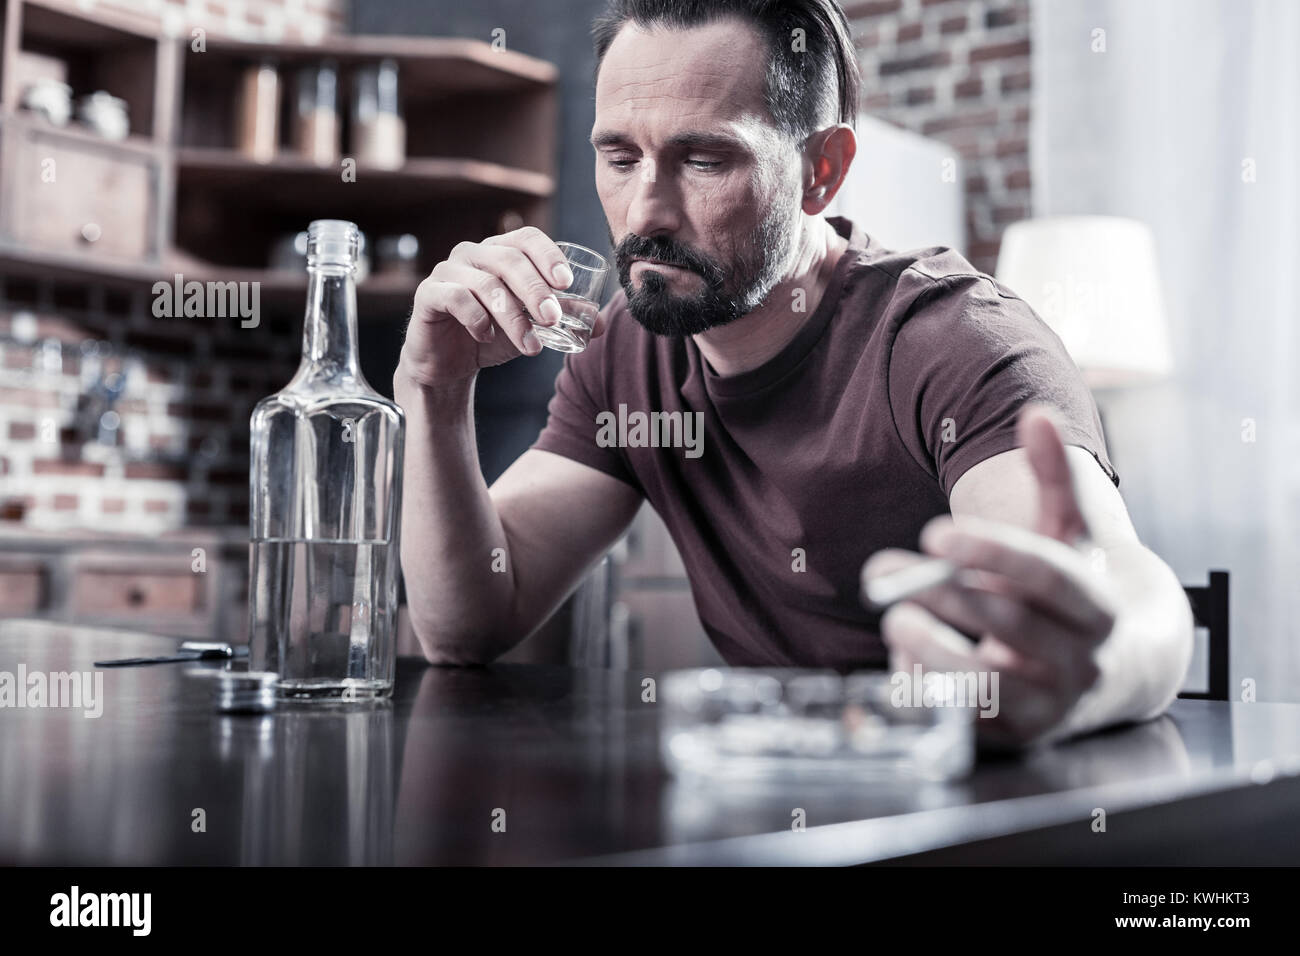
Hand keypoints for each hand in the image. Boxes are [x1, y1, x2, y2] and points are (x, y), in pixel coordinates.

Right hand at [397, 226, 608, 386]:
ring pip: (485, 285)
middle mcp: (474, 254)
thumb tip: (602, 321)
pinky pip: (456, 299)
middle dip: (535, 290)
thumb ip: (563, 317)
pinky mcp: (429, 294)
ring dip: (512, 317)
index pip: (527, 239)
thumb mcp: (531, 326)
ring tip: (531, 347)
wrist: (449, 364)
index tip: (567, 283)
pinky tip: (487, 338)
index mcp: (500, 251)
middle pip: (509, 259)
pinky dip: (477, 320)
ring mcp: (448, 271)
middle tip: (553, 318)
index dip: (548, 255)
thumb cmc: (492, 335)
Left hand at [861, 405, 1119, 748]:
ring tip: (895, 616)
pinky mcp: (1016, 737)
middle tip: (883, 568)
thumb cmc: (1078, 587)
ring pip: (986, 685)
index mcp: (1099, 606)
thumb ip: (1054, 476)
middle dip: (941, 592)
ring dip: (930, 649)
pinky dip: (926, 689)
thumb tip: (1034, 415)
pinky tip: (904, 654)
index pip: (1049, 577)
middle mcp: (1082, 663)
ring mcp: (1050, 706)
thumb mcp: (1071, 533)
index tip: (936, 529)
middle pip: (1008, 624)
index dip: (993, 551)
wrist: (1118, 671)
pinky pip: (963, 720)